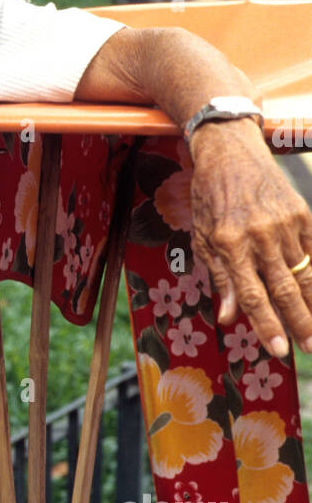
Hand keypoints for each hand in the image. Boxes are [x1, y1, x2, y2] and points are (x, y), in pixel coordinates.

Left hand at [188, 121, 311, 357]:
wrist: (230, 152)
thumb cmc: (209, 199)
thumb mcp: (202, 238)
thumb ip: (219, 279)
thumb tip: (230, 317)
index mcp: (229, 244)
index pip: (252, 294)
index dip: (266, 324)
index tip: (278, 349)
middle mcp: (259, 235)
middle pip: (284, 288)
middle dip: (297, 322)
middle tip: (308, 347)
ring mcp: (283, 223)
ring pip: (304, 272)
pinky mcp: (301, 212)